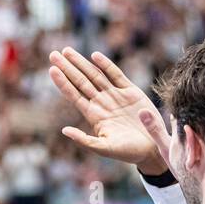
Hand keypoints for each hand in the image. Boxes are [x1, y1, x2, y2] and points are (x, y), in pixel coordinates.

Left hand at [48, 48, 169, 175]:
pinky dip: (105, 65)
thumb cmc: (127, 152)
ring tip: (67, 51)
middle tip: (53, 54)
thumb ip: (84, 140)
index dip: (63, 82)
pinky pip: (115, 74)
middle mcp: (102, 102)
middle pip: (80, 81)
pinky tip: (94, 56)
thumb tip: (64, 131)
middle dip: (67, 67)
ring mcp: (115, 95)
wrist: (152, 148)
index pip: (74, 95)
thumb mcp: (104, 148)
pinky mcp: (130, 91)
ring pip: (95, 75)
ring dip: (81, 63)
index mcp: (94, 115)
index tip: (52, 70)